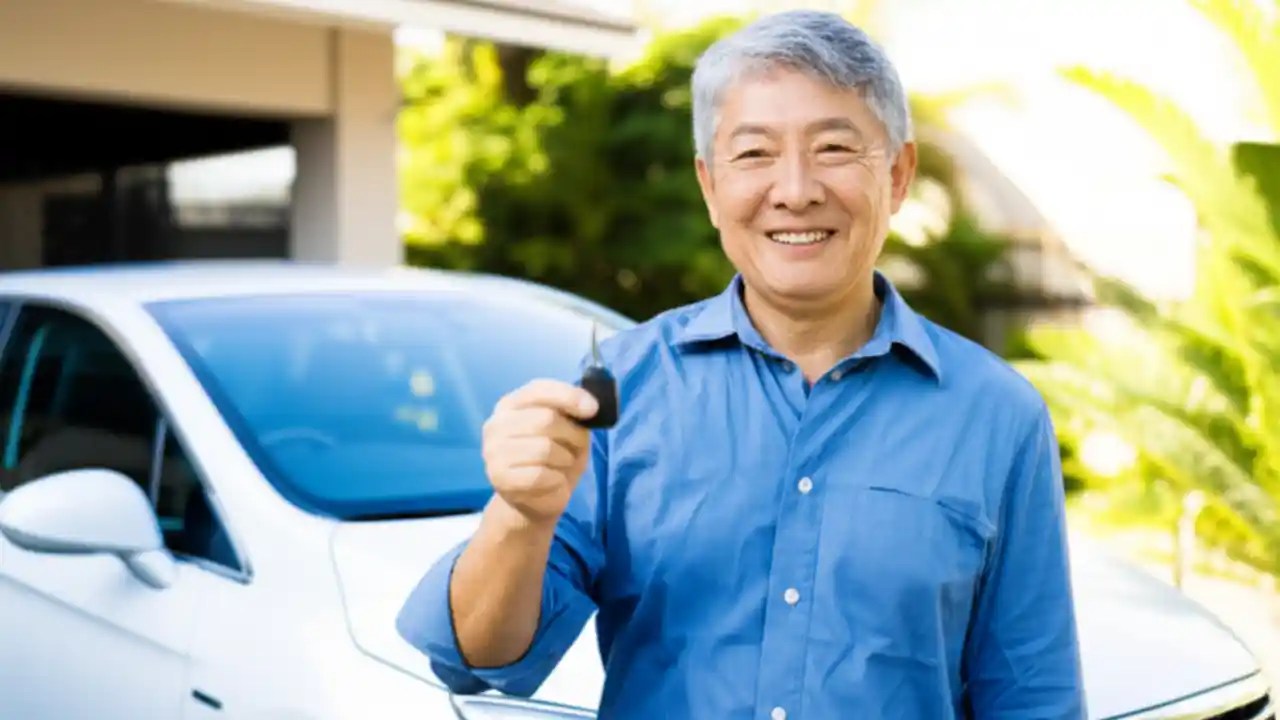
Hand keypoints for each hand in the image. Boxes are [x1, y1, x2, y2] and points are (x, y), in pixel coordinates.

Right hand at [481, 379, 600, 526]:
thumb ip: (573, 414)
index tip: (593, 409)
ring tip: (560, 466)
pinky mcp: (499, 478)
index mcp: (511, 404)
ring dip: (564, 459)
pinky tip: (551, 481)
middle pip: (546, 419)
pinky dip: (556, 480)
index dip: (569, 396)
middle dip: (572, 436)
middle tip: (574, 449)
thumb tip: (590, 407)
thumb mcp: (569, 430)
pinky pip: (540, 475)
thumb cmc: (554, 459)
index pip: (540, 389)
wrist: (537, 500)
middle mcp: (496, 424)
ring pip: (544, 448)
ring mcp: (493, 452)